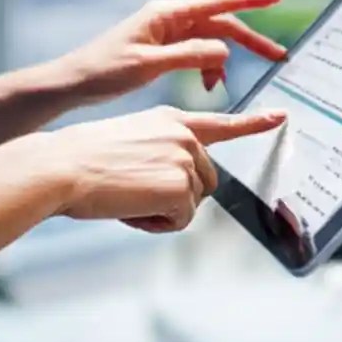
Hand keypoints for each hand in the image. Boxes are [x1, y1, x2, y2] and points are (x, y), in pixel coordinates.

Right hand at [44, 106, 286, 232]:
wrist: (61, 166)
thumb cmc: (82, 159)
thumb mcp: (130, 142)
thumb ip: (162, 152)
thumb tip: (180, 183)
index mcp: (170, 120)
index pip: (221, 123)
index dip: (253, 123)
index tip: (281, 117)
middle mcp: (184, 135)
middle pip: (203, 182)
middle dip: (175, 196)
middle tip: (134, 192)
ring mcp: (186, 159)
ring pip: (190, 203)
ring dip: (161, 210)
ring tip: (126, 195)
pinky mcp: (181, 186)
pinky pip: (179, 220)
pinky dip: (155, 224)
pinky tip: (130, 207)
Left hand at [60, 0, 287, 103]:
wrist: (73, 82)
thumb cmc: (103, 70)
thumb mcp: (147, 65)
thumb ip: (188, 56)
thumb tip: (225, 51)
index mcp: (166, 13)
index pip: (217, 2)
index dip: (249, 0)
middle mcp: (169, 18)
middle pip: (220, 24)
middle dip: (249, 41)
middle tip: (277, 57)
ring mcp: (167, 33)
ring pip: (210, 42)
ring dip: (221, 62)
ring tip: (219, 86)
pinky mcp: (163, 49)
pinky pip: (197, 54)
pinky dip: (207, 68)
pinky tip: (206, 86)